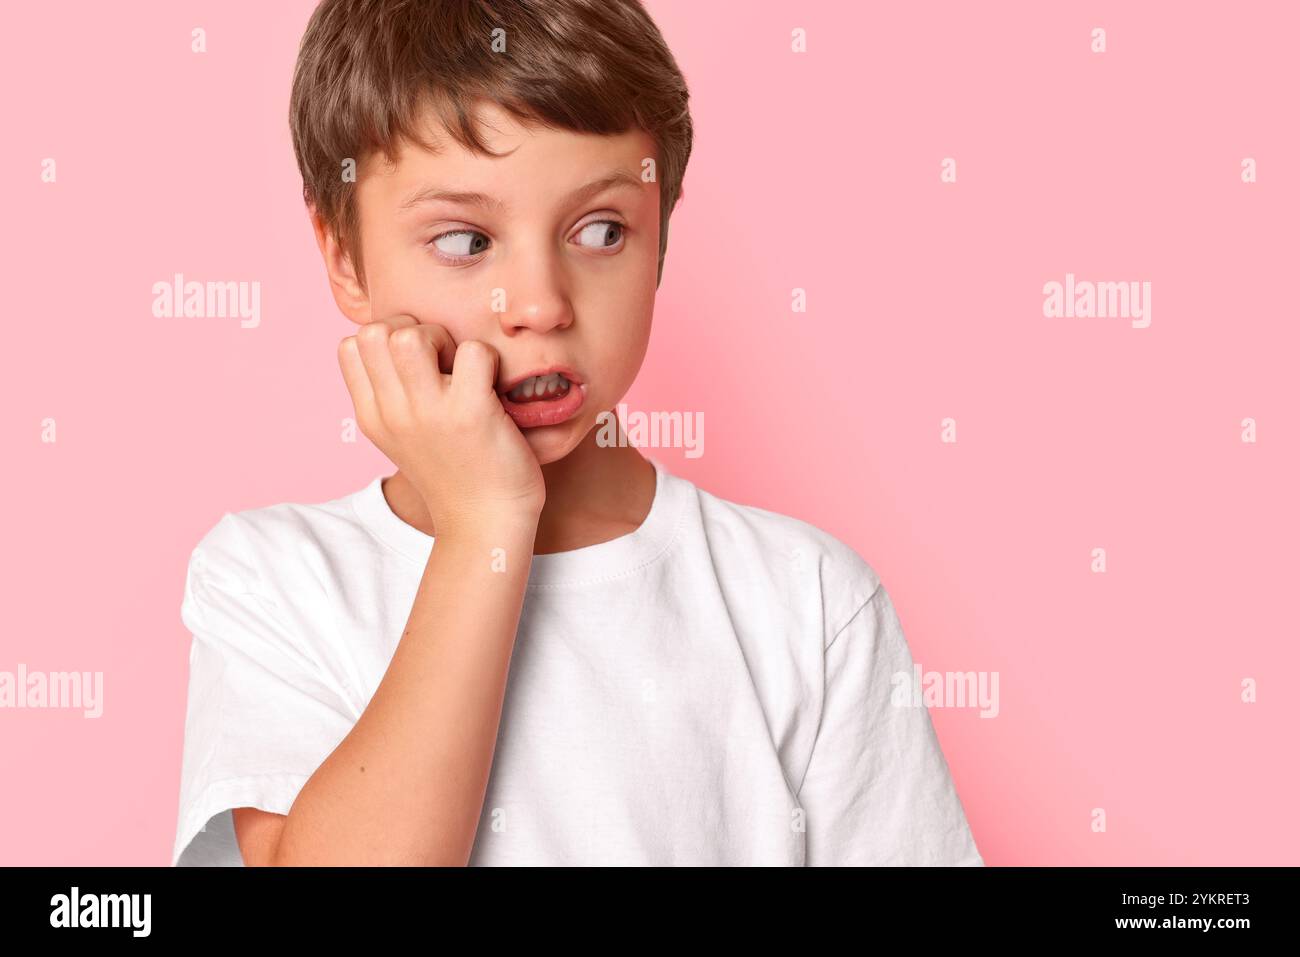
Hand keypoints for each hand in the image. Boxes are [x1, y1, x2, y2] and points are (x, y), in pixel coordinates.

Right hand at [338, 314, 544, 530]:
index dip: (388, 337)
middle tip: (444, 363)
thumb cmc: (456, 472)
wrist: (485, 525)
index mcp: (372, 416)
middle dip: (414, 330)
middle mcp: (392, 413)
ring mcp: (428, 413)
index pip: (351, 344)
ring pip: (410, 335)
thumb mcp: (404, 436)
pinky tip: (493, 387)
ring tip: (463, 371)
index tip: (418, 364)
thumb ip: (392, 394)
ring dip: (444, 339)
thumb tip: (397, 340)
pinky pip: (473, 352)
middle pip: (376, 331)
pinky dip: (488, 359)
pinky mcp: (470, 414)